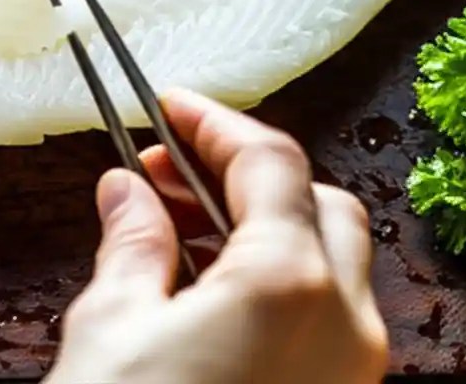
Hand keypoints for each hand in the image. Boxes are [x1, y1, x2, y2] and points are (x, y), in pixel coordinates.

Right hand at [46, 89, 388, 383]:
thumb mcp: (113, 331)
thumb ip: (131, 246)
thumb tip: (126, 193)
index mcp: (287, 282)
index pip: (268, 160)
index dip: (213, 123)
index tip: (169, 108)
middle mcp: (343, 321)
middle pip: (317, 202)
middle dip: (245, 174)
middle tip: (166, 174)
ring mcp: (352, 369)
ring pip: (328, 260)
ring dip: (260, 228)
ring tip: (175, 233)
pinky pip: (322, 317)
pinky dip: (274, 283)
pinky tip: (206, 295)